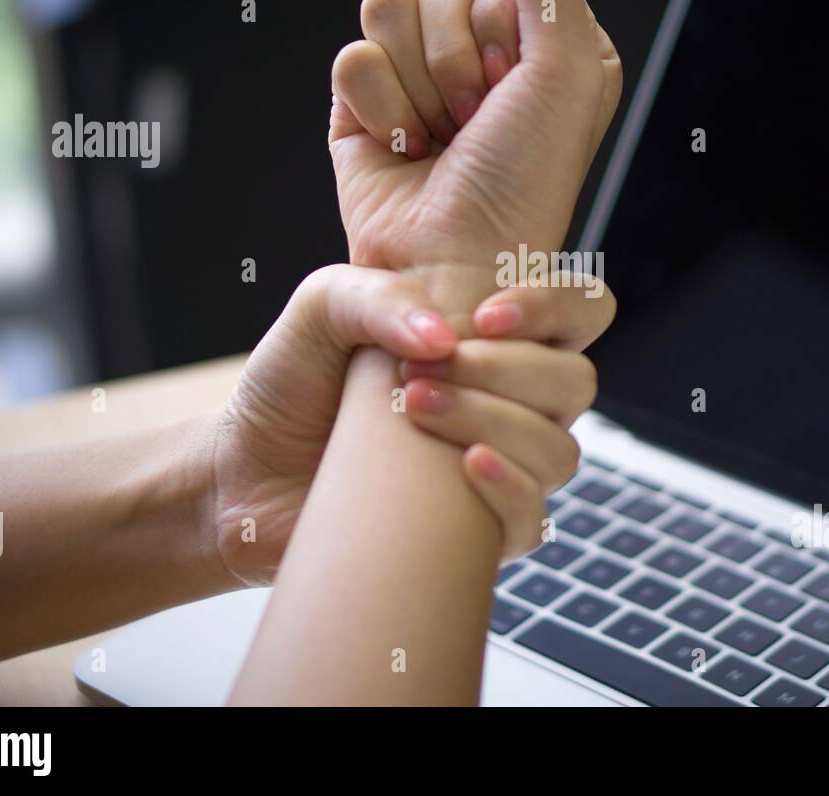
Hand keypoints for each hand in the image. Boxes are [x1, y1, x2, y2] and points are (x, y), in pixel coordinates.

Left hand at [209, 265, 614, 583]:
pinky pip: (534, 520)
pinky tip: (466, 467)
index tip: (485, 318)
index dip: (556, 308)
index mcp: (492, 340)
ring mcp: (503, 467)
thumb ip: (378, 295)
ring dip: (497, 424)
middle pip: (575, 381)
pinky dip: (511, 492)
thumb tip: (442, 337)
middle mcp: (511, 401)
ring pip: (559, 450)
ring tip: (415, 409)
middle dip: (507, 370)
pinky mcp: (478, 532)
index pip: (583, 311)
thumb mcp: (321, 309)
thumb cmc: (291, 384)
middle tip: (421, 372)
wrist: (245, 472)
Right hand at [328, 0, 622, 271]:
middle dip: (457, 55)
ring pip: (386, 4)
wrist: (454, 266)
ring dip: (417, 85)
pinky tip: (403, 151)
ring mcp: (421, 75)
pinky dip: (377, 110)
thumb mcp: (560, 68)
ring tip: (441, 139)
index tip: (515, 87)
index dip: (501, 18)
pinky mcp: (365, 103)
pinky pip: (349, 55)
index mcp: (545, 38)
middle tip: (477, 119)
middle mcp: (483, 51)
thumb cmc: (525, 182)